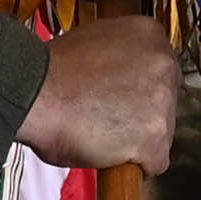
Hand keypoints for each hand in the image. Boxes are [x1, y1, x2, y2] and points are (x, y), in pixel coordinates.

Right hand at [19, 11, 179, 170]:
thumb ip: (122, 57)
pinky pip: (155, 162)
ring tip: (101, 133)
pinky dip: (134, 165)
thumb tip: (127, 78)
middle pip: (166, 102)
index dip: (138, 91)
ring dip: (136, 139)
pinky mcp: (154, 136)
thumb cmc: (52, 73)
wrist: (34, 96)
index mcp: (150, 34)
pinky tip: (108, 153)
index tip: (119, 98)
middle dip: (141, 115)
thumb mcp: (96, 43)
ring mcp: (162, 101)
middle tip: (107, 117)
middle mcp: (164, 63)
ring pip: (162, 133)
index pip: (161, 72)